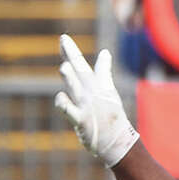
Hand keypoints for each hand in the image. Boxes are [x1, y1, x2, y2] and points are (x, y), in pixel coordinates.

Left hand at [54, 36, 138, 166]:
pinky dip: (65, 104)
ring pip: (75, 88)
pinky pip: (70, 111)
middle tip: (63, 38)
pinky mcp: (81, 120)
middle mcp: (92, 93)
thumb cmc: (111, 116)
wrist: (117, 142)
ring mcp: (87, 106)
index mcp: (99, 85)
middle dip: (72, 54)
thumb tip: (105, 52)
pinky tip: (61, 97)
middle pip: (80, 70)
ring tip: (64, 66)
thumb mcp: (109, 92)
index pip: (85, 64)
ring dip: (70, 77)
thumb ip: (103, 72)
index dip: (73, 52)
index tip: (63, 38)